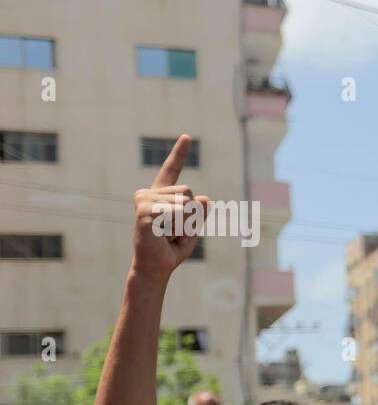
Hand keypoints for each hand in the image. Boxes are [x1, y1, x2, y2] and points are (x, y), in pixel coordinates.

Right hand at [131, 135, 208, 281]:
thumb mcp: (193, 228)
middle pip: (190, 192)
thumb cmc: (171, 249)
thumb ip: (199, 213)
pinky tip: (164, 235)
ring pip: (186, 204)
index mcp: (162, 196)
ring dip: (186, 224)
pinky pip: (178, 213)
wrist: (155, 268)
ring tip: (168, 234)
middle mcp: (150, 194)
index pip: (172, 170)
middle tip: (174, 231)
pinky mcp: (144, 212)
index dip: (180, 153)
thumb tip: (205, 199)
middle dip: (192, 215)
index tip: (187, 136)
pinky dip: (179, 227)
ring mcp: (144, 201)